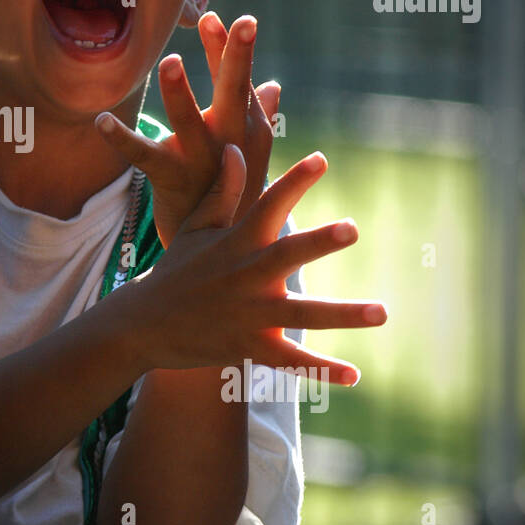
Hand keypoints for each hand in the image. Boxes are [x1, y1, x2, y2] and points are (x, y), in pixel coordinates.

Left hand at [94, 13, 279, 246]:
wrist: (217, 247)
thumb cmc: (232, 189)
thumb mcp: (247, 152)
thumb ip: (252, 111)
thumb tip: (271, 84)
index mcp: (246, 126)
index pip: (239, 79)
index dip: (234, 48)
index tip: (232, 16)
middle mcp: (229, 140)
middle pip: (232, 92)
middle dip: (233, 57)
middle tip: (233, 22)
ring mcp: (201, 160)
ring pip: (190, 122)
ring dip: (182, 95)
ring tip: (170, 62)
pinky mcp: (171, 179)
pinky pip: (143, 155)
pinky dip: (121, 138)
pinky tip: (101, 119)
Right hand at [124, 143, 384, 382]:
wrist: (143, 324)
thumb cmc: (175, 271)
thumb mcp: (194, 228)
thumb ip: (221, 191)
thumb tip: (237, 149)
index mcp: (236, 242)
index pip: (269, 205)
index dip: (295, 182)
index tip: (321, 159)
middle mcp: (246, 276)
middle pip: (289, 255)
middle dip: (320, 241)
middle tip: (351, 228)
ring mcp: (249, 315)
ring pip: (302, 315)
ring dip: (342, 314)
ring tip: (382, 312)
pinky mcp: (249, 349)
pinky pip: (291, 363)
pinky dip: (321, 370)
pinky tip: (354, 375)